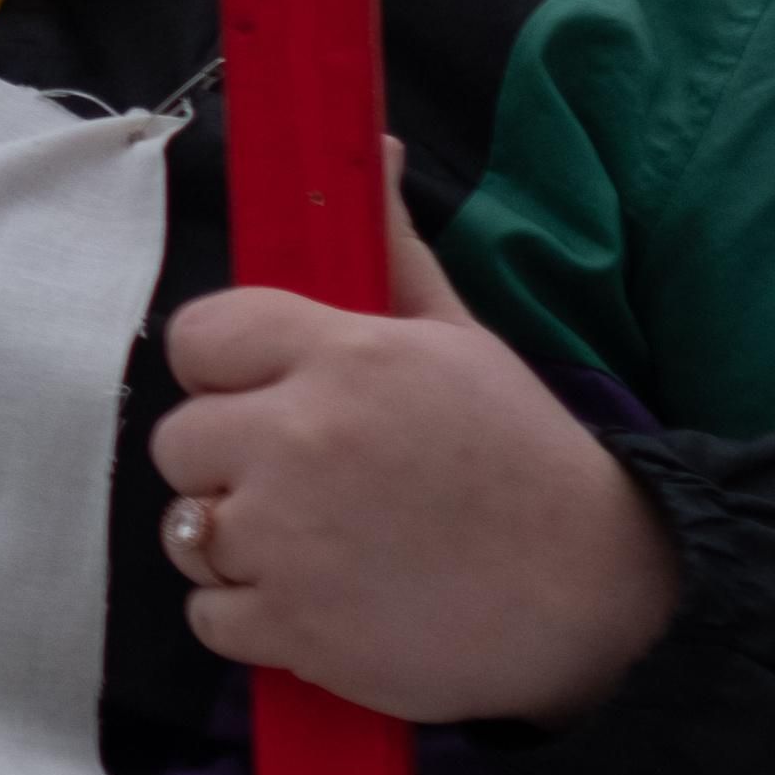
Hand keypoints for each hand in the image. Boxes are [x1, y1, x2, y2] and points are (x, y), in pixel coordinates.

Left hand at [148, 144, 677, 723]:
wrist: (595, 594)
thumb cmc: (523, 458)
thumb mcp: (460, 338)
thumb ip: (392, 249)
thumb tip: (373, 146)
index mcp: (342, 357)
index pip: (199, 336)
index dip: (222, 369)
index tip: (261, 394)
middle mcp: (300, 440)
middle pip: (179, 439)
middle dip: (226, 460)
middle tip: (298, 478)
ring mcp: (289, 540)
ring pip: (187, 530)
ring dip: (236, 542)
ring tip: (316, 543)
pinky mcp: (293, 628)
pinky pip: (211, 615)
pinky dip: (251, 618)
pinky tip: (318, 601)